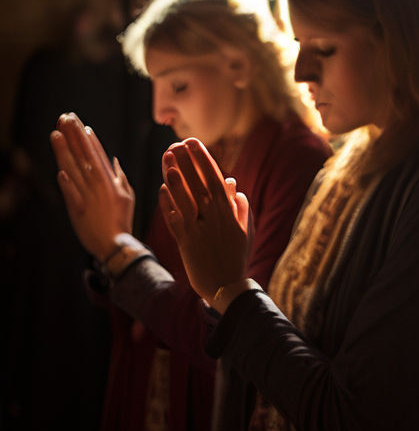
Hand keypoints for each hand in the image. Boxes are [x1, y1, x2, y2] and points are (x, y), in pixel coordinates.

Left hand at [51, 113, 134, 259]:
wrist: (114, 243)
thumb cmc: (120, 219)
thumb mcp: (127, 195)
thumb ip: (119, 176)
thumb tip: (113, 159)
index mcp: (110, 180)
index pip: (97, 154)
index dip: (88, 139)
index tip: (80, 124)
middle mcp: (99, 185)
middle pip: (84, 156)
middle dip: (74, 136)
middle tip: (65, 118)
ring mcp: (88, 197)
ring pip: (74, 170)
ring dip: (64, 152)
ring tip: (55, 134)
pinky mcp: (78, 209)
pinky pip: (71, 194)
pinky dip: (67, 184)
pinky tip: (60, 171)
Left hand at [159, 138, 250, 304]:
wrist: (226, 286)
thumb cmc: (236, 256)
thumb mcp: (244, 229)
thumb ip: (239, 206)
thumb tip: (232, 183)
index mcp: (229, 212)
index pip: (214, 179)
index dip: (203, 159)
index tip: (194, 143)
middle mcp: (213, 218)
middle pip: (198, 185)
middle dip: (187, 163)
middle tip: (176, 144)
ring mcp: (198, 230)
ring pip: (184, 200)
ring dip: (175, 179)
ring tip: (167, 160)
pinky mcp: (185, 243)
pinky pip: (174, 220)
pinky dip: (167, 206)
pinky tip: (161, 190)